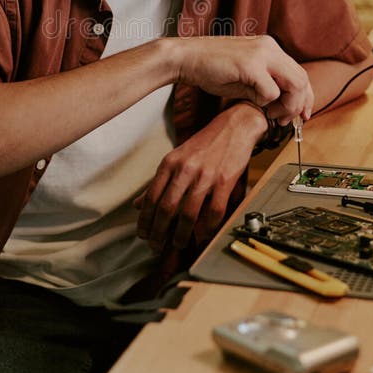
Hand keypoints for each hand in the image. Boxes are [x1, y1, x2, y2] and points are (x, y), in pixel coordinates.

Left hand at [134, 103, 267, 251]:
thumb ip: (158, 182)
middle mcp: (185, 169)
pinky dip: (207, 228)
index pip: (151, 197)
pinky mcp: (225, 181)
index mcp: (170, 163)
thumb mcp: (175, 158)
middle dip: (159, 232)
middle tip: (156, 246)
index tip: (143, 234)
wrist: (233, 127)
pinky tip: (202, 236)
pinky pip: (214, 211)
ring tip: (178, 244)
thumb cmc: (204, 144)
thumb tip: (138, 204)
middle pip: (166, 208)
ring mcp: (206, 176)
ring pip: (188, 213)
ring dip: (181, 234)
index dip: (145, 220)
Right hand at [174, 35, 312, 123]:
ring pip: (294, 84)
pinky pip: (271, 91)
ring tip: (273, 114)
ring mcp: (261, 54)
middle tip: (287, 120)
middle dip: (299, 104)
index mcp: (269, 48)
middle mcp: (269, 47)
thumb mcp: (245, 77)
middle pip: (302, 79)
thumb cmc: (210, 68)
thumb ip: (265, 86)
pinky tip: (254, 103)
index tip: (303, 114)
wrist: (186, 58)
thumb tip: (282, 105)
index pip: (299, 73)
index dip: (305, 97)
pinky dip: (266, 102)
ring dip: (287, 105)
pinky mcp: (250, 65)